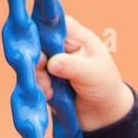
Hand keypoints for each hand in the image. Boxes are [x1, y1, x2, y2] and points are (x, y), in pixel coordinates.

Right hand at [34, 15, 133, 130]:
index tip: (36, 44)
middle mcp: (60, 46)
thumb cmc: (105, 86)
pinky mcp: (45, 79)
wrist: (103, 115)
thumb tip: (51, 63)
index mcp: (75, 35)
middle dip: (37, 59)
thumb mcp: (93, 73)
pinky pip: (33, 79)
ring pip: (32, 62)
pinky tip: (49, 95)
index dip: (40, 30)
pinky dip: (38, 87)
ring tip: (49, 89)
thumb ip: (72, 66)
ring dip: (38, 77)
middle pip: (37, 42)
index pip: (52, 22)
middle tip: (43, 71)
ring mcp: (51, 62)